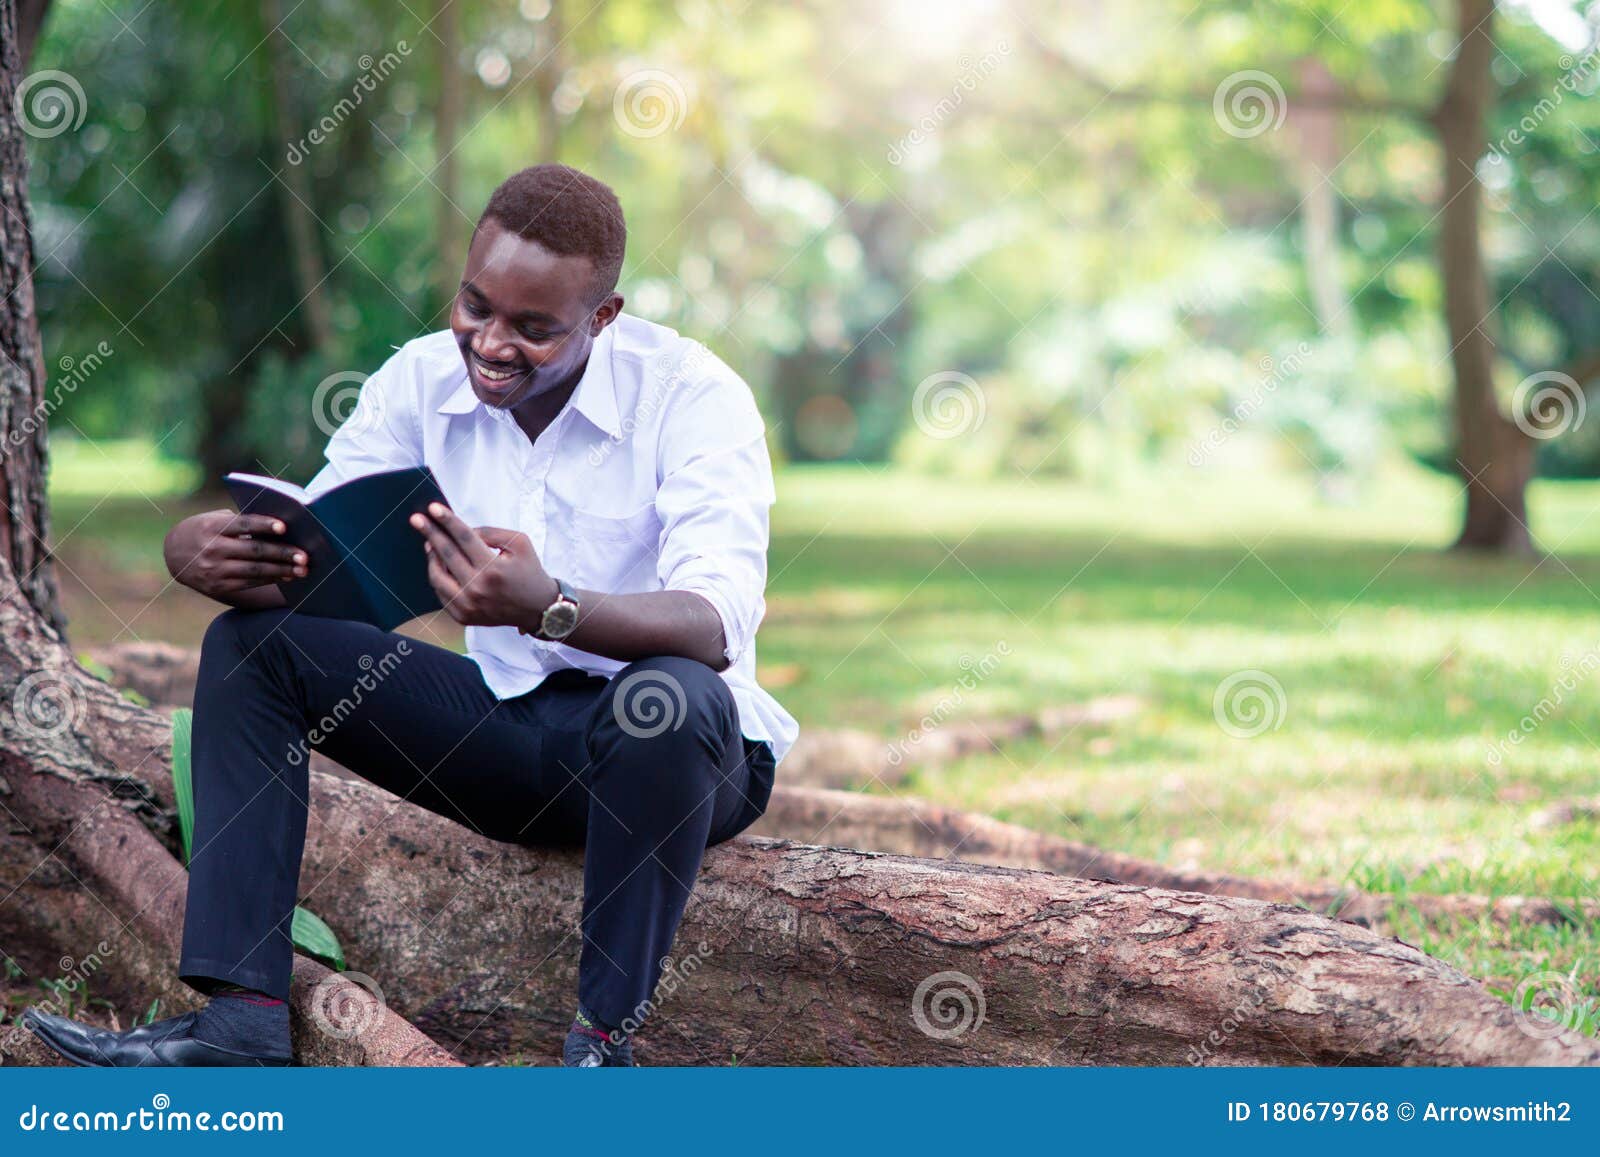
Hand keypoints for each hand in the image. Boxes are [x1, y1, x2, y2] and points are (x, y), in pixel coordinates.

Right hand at [163, 510, 307, 597]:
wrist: (173, 554)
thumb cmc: (205, 529)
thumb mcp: (214, 519)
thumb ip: (240, 522)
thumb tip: (279, 529)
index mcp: (212, 527)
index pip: (242, 524)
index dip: (263, 525)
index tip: (284, 527)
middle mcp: (212, 548)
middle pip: (253, 550)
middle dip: (281, 553)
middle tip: (304, 555)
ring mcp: (214, 569)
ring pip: (254, 570)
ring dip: (281, 570)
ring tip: (302, 569)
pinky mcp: (217, 586)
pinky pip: (248, 582)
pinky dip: (269, 579)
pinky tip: (286, 576)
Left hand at [410, 503, 555, 628]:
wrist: (537, 608)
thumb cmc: (529, 571)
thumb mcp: (519, 543)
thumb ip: (490, 532)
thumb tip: (461, 530)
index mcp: (493, 568)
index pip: (464, 538)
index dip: (448, 521)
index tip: (433, 508)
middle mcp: (477, 588)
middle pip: (446, 554)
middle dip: (430, 533)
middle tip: (416, 519)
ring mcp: (468, 605)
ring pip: (437, 575)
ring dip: (431, 556)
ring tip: (430, 543)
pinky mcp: (463, 616)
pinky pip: (441, 592)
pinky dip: (438, 576)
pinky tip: (440, 565)